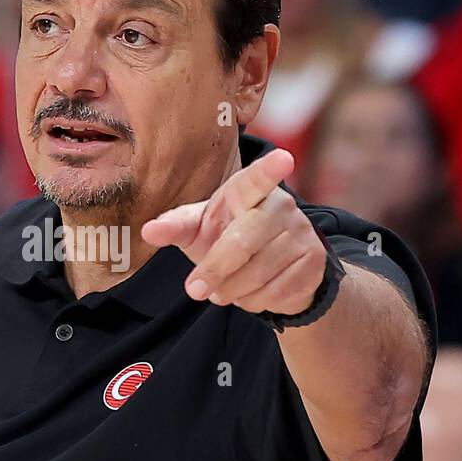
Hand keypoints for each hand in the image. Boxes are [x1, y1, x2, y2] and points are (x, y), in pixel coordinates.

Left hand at [141, 149, 324, 315]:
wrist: (275, 271)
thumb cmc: (227, 239)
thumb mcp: (198, 229)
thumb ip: (174, 226)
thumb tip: (148, 230)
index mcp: (248, 191)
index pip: (257, 179)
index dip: (269, 169)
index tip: (283, 159)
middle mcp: (280, 206)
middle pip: (242, 242)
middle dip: (214, 270)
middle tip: (194, 290)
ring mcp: (301, 233)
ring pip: (257, 273)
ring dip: (231, 291)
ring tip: (223, 290)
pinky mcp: (313, 262)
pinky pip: (276, 291)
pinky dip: (253, 301)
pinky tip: (251, 294)